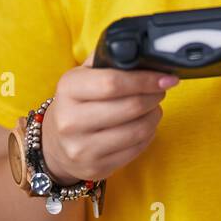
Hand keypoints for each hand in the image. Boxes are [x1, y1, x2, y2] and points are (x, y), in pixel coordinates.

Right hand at [40, 64, 178, 185]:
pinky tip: (144, 125)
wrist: (55, 142)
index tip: (164, 77)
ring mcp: (81, 148)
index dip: (145, 79)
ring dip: (154, 115)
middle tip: (160, 90)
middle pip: (130, 107)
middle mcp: (70, 121)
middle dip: (154, 96)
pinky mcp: (95, 167)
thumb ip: (110, 59)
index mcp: (68, 89)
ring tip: (153, 107)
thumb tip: (145, 53)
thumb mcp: (83, 74)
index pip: (113, 82)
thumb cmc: (78, 101)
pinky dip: (148, 134)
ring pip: (137, 130)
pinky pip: (136, 149)